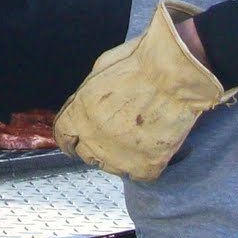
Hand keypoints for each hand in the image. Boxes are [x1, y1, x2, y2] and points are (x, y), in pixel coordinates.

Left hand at [54, 0, 237, 181]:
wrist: (174, 74)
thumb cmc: (140, 63)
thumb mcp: (99, 70)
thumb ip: (87, 96)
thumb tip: (86, 105)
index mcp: (79, 114)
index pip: (64, 137)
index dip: (70, 138)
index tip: (74, 141)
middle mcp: (94, 139)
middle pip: (86, 154)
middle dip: (94, 145)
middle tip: (111, 134)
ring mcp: (120, 156)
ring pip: (111, 167)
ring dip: (117, 156)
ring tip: (133, 140)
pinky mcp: (147, 165)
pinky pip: (139, 174)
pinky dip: (144, 164)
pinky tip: (150, 149)